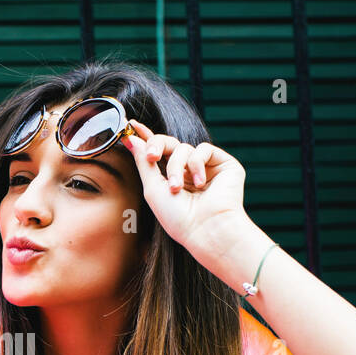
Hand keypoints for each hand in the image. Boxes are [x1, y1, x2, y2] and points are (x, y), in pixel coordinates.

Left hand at [122, 120, 249, 256]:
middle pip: (168, 143)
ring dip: (176, 166)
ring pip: (183, 148)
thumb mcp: (152, 189)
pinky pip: (203, 149)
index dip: (146, 138)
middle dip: (156, 146)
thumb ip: (143, 162)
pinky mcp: (224, 164)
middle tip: (151, 156)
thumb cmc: (178, 218)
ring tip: (178, 188)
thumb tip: (131, 139)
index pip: (158, 152)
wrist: (205, 229)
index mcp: (172, 178)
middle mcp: (188, 171)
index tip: (132, 125)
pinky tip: (200, 183)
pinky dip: (196, 163)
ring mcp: (206, 167)